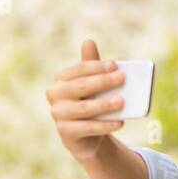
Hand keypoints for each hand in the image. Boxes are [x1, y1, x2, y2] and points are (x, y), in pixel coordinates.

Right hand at [46, 39, 125, 160]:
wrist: (87, 136)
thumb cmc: (91, 104)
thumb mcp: (93, 86)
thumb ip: (92, 67)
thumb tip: (88, 41)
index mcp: (61, 79)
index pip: (78, 70)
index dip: (96, 67)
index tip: (115, 65)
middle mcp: (55, 94)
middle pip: (81, 86)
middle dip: (103, 82)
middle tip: (122, 78)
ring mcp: (58, 114)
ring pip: (84, 108)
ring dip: (105, 104)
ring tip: (122, 102)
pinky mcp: (65, 132)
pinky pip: (88, 128)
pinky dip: (105, 125)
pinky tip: (120, 122)